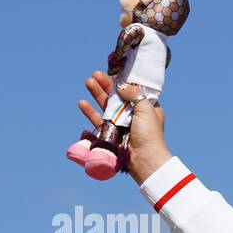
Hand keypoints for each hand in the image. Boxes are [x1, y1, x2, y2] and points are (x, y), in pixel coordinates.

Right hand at [78, 70, 171, 184]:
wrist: (144, 158)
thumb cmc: (149, 134)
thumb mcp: (146, 109)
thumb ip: (134, 94)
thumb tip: (122, 85)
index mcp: (147, 108)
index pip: (133, 91)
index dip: (123, 82)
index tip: (113, 73)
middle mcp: (134, 115)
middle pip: (117, 97)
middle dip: (105, 85)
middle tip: (95, 74)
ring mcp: (122, 124)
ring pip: (107, 106)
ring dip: (97, 94)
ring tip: (88, 82)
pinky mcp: (112, 134)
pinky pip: (99, 120)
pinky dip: (90, 112)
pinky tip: (82, 103)